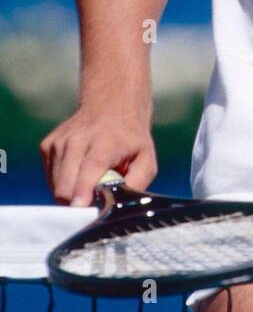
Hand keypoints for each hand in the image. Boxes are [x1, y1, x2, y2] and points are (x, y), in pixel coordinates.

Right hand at [40, 109, 156, 206]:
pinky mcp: (47, 145)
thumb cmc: (130, 139)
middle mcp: (78, 138)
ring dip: (71, 193)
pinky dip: (63, 183)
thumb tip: (118, 206)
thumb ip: (136, 183)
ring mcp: (59, 141)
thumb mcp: (146, 159)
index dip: (83, 189)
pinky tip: (78, 172)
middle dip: (76, 202)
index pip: (90, 167)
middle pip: (66, 184)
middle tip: (94, 201)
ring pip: (56, 185)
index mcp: (105, 141)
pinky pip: (51, 179)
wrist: (111, 105)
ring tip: (89, 180)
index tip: (80, 206)